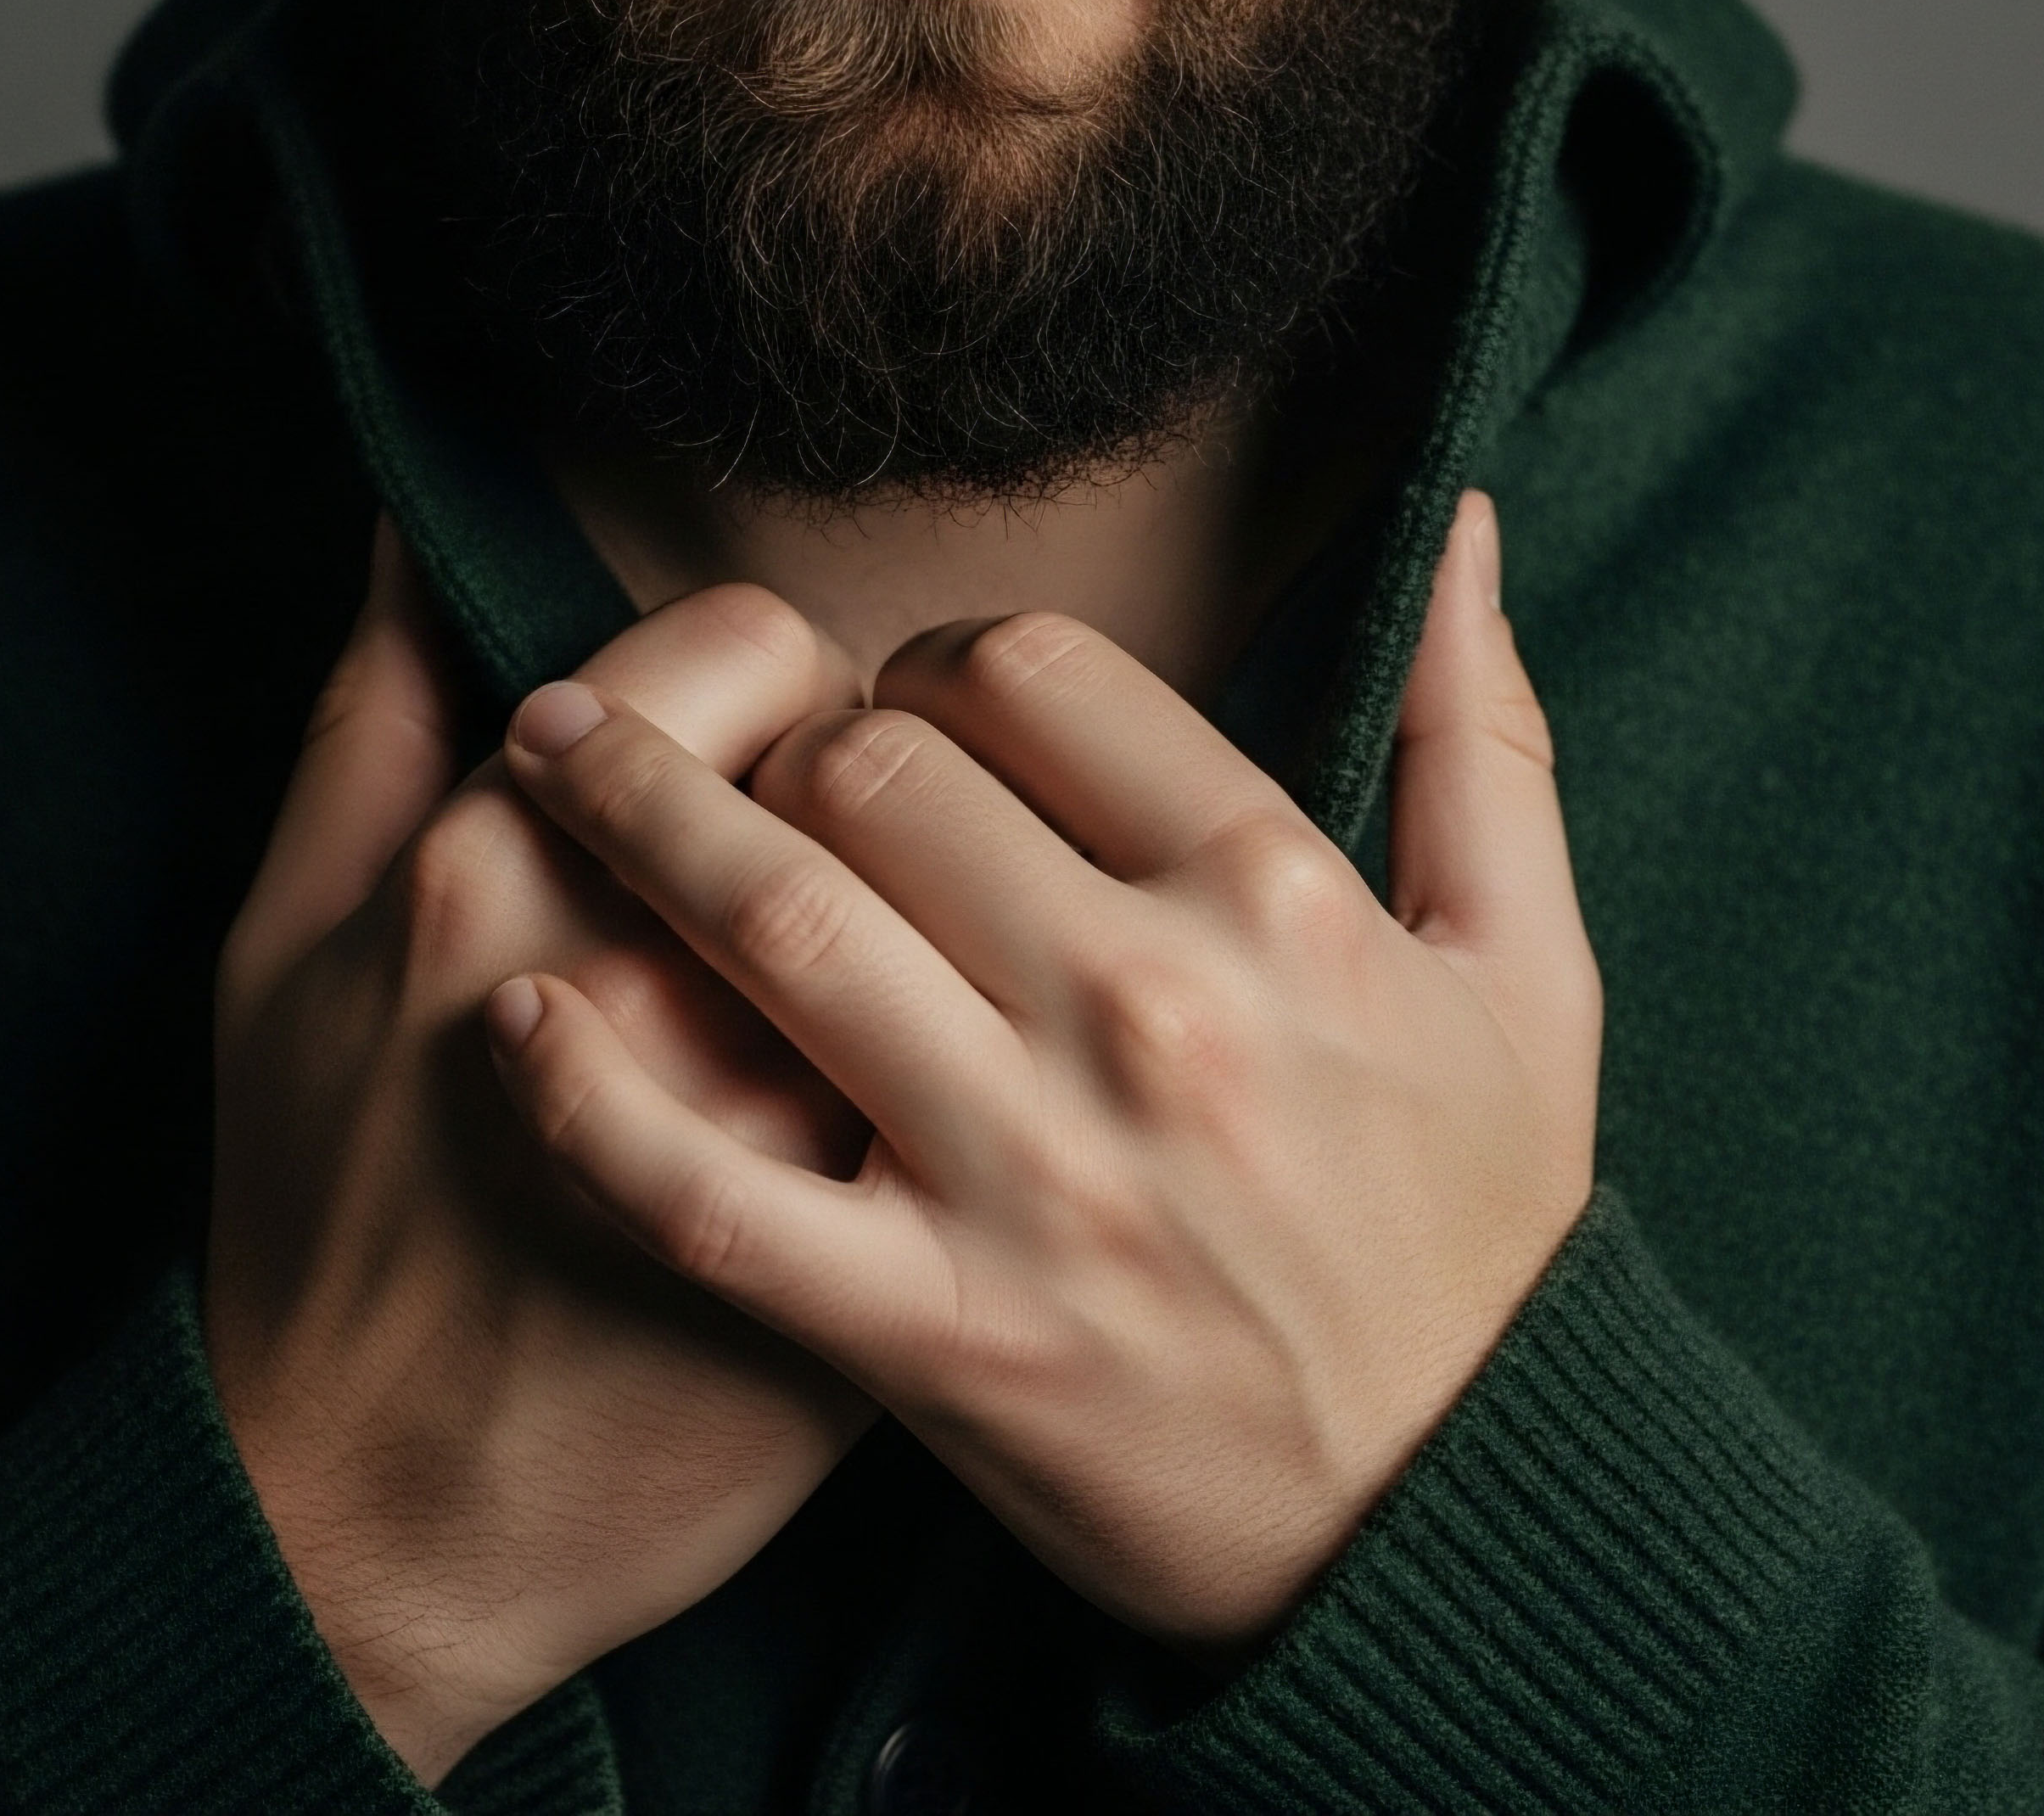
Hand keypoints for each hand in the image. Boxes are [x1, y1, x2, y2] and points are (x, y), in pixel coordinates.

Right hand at [207, 529, 877, 1780]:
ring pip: (969, 916)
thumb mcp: (278, 952)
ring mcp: (785, 1133)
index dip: (786, 673)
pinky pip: (996, 1096)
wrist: (378, 1530)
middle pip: (883, 756)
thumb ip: (366, 726)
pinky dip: (998, 1064)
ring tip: (924, 956)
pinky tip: (958, 1091)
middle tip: (866, 839)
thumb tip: (417, 532)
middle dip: (900, 768)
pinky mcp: (880, 1267)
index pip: (750, 646)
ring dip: (968, 906)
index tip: (774, 740)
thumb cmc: (318, 1225)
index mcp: (499, 869)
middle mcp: (660, 982)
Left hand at [490, 491, 1597, 1657]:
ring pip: (776, 924)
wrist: (1448, 1521)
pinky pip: (714, 1194)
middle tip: (730, 751)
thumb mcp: (1531, 976)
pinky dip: (589, 1098)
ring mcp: (1031, 1175)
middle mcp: (1145, 1009)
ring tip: (543, 759)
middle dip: (776, 731)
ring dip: (630, 814)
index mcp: (1279, 896)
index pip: (1033, 671)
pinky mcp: (938, 1332)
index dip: (931, 658)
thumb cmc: (1475, 1242)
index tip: (901, 701)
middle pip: (875, 770)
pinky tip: (513, 1015)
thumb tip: (1455, 522)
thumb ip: (1480, 737)